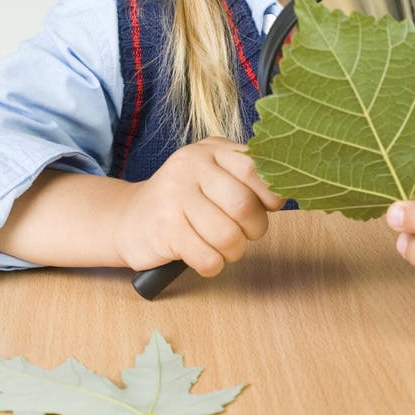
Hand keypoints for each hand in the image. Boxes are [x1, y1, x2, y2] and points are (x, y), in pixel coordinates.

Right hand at [114, 138, 284, 274]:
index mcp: (211, 149)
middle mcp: (191, 166)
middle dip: (254, 229)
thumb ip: (245, 175)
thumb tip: (285, 192)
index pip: (254, 167)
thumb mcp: (213, 173)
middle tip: (247, 234)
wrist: (129, 217)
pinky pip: (207, 258)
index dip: (270, 193)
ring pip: (227, 236)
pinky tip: (206, 258)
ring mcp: (175, 196)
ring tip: (225, 247)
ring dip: (234, 251)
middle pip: (243, 205)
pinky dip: (213, 265)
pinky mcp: (164, 228)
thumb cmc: (185, 199)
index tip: (270, 207)